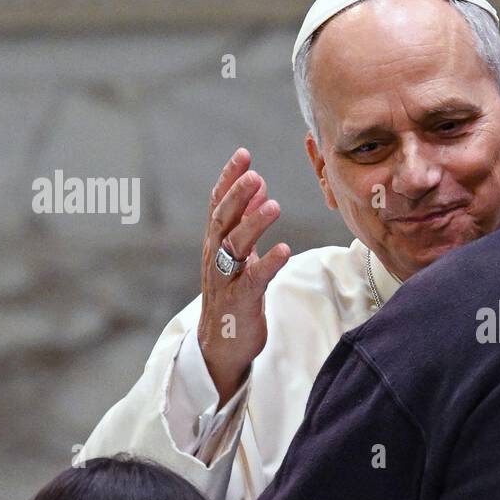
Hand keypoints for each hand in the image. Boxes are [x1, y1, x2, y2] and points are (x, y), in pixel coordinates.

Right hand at [198, 148, 290, 405]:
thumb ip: (246, 222)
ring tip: (274, 205)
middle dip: (237, 196)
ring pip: (234, 246)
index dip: (229, 179)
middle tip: (255, 175)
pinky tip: (284, 249)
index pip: (218, 204)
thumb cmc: (233, 295)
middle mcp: (216, 257)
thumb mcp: (239, 254)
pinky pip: (254, 279)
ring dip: (253, 224)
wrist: (222, 344)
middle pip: (222, 220)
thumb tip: (260, 187)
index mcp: (215, 243)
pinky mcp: (241, 301)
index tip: (243, 154)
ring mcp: (226, 279)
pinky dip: (268, 263)